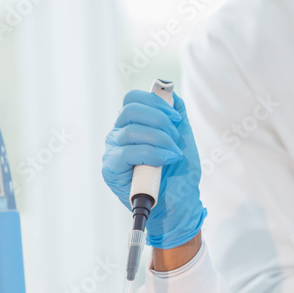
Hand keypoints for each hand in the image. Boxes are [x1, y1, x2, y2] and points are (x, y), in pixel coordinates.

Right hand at [102, 90, 206, 248]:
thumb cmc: (179, 172)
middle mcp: (119, 134)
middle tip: (176, 138)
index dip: (156, 103)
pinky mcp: (110, 169)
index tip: (176, 119)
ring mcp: (113, 150)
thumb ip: (176, 113)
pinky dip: (152, 154)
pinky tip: (166, 161)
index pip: (133, 99)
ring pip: (131, 131)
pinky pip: (127, 153)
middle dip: (160, 121)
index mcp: (133, 123)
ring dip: (160, 140)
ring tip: (174, 154)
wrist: (180, 202)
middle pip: (130, 110)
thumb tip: (169, 90)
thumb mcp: (182, 137)